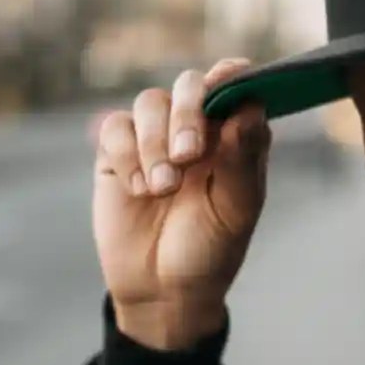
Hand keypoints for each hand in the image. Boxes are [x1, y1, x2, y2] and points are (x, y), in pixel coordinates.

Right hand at [91, 58, 269, 349]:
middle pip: (189, 84)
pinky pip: (115, 127)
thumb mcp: (236, 210)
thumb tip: (249, 107)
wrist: (164, 289)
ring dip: (156, 142)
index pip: (235, 85)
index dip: (230, 75)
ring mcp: (155, 138)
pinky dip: (127, 154)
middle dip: (188, 112)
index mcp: (234, 134)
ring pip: (149, 102)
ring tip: (163, 188)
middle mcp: (196, 127)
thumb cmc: (211, 248)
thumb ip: (243, 159)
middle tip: (189, 155)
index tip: (224, 81)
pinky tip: (140, 189)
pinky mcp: (118, 154)